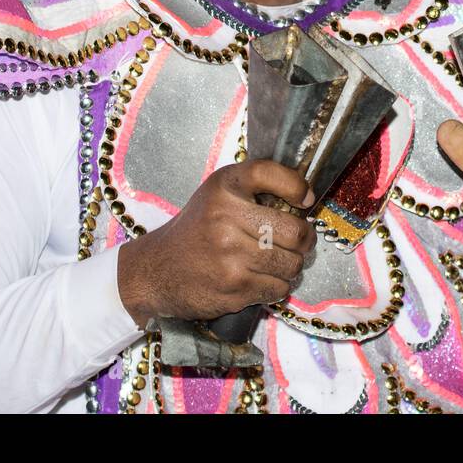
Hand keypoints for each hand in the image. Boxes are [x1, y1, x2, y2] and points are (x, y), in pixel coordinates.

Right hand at [116, 160, 318, 326]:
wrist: (156, 270)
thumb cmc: (196, 230)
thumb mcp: (217, 195)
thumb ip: (255, 188)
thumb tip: (306, 199)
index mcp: (223, 187)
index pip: (270, 174)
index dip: (297, 187)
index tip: (303, 200)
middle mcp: (225, 217)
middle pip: (295, 231)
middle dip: (303, 240)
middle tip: (296, 242)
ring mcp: (231, 255)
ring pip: (291, 264)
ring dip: (290, 266)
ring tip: (275, 262)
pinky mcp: (234, 287)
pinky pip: (278, 288)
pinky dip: (276, 286)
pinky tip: (259, 278)